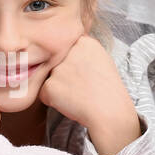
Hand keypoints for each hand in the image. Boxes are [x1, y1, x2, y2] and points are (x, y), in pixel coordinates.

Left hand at [39, 35, 140, 154]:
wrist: (110, 111)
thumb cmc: (108, 90)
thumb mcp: (101, 60)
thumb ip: (81, 52)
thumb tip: (61, 53)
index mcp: (84, 42)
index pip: (66, 48)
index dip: (74, 63)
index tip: (85, 73)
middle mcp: (69, 51)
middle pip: (56, 62)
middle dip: (63, 74)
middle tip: (81, 85)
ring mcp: (57, 68)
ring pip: (48, 77)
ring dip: (58, 86)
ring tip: (77, 94)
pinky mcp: (49, 85)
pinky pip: (44, 92)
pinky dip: (53, 100)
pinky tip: (71, 102)